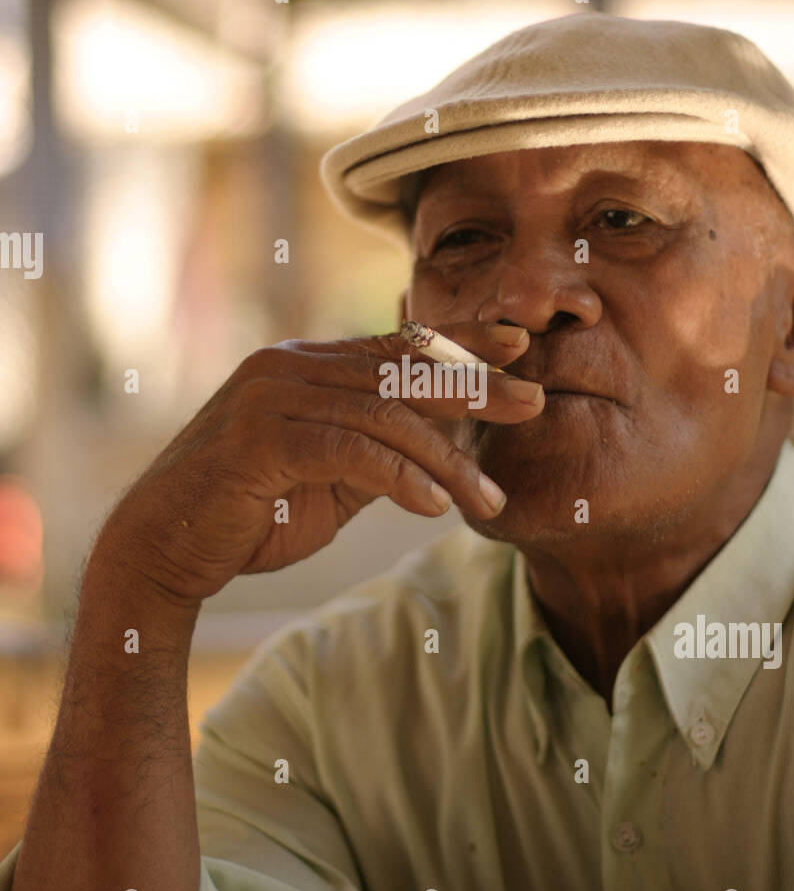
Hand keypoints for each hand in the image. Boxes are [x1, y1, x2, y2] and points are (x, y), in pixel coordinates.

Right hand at [97, 323, 543, 605]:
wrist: (164, 550)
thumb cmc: (249, 515)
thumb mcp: (328, 478)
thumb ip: (376, 450)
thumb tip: (442, 444)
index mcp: (304, 365)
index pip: (395, 343)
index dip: (460, 340)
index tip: (518, 345)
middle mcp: (287, 367)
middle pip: (400, 369)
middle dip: (474, 386)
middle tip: (533, 403)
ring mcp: (270, 398)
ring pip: (383, 415)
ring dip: (446, 459)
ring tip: (489, 498)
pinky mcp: (260, 439)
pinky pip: (349, 451)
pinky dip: (399, 478)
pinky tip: (435, 507)